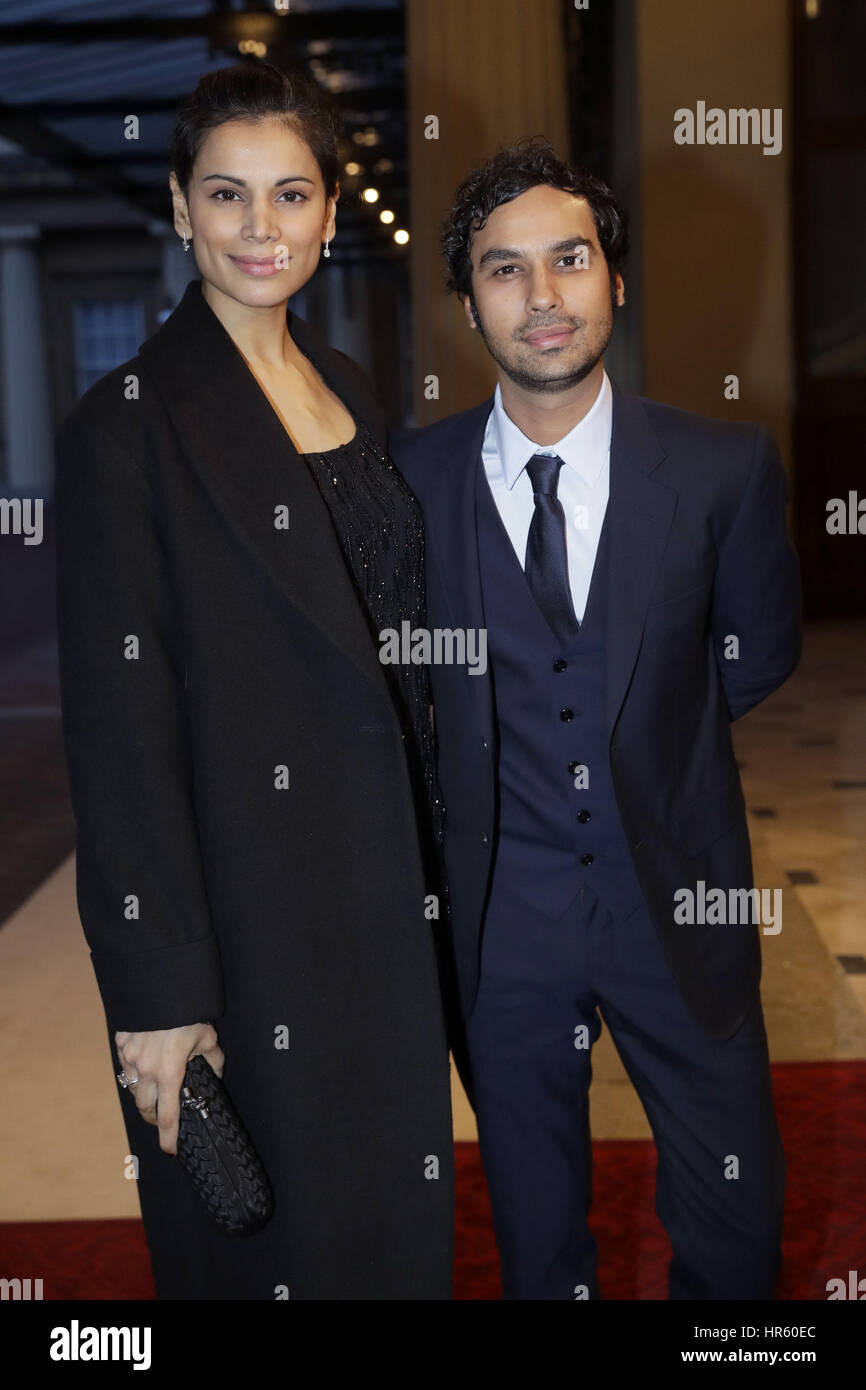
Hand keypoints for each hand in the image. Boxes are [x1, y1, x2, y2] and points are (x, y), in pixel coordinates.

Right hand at [114, 1023, 223, 1154]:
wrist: (162, 984)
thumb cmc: (189, 1012)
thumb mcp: (208, 1037)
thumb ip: (213, 1060)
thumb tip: (215, 1076)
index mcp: (170, 1072)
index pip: (167, 1116)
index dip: (168, 1137)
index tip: (170, 1151)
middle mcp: (146, 1069)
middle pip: (144, 1107)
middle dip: (153, 1117)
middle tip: (161, 1118)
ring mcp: (130, 1057)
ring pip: (132, 1087)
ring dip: (143, 1094)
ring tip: (155, 1089)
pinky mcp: (121, 1043)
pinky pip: (125, 1064)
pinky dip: (133, 1069)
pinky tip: (144, 1062)